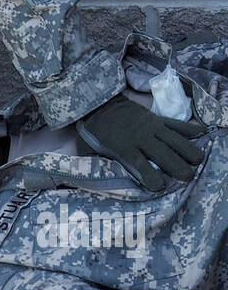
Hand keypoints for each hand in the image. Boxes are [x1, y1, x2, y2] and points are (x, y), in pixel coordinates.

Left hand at [77, 94, 205, 191]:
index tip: (159, 187)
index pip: (141, 166)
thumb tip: (96, 181)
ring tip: (199, 161)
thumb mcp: (87, 150)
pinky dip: (189, 130)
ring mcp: (151, 126)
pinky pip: (176, 124)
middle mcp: (140, 137)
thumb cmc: (93, 132)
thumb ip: (95, 165)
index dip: (152, 179)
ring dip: (188, 150)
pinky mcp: (157, 118)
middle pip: (164, 154)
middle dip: (178, 167)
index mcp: (123, 148)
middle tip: (188, 177)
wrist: (99, 102)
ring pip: (175, 139)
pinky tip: (202, 135)